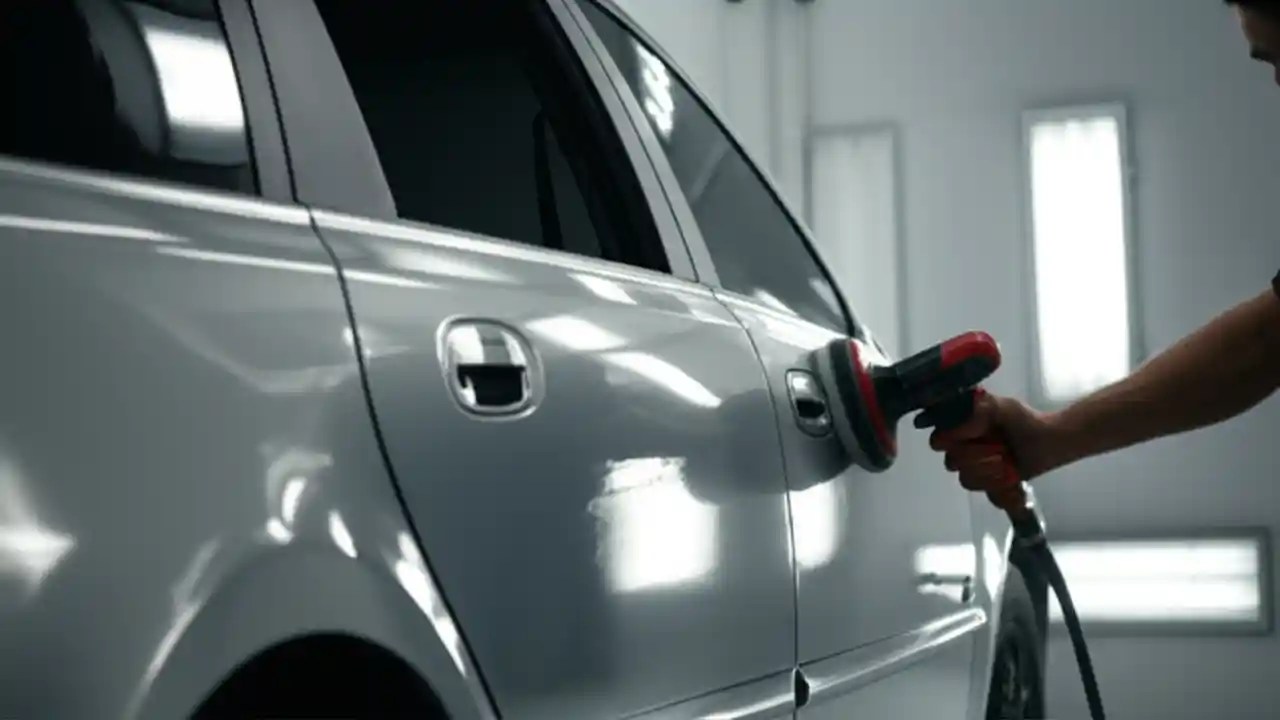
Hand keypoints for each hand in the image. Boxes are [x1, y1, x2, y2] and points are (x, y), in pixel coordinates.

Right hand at [928, 391, 1064, 491]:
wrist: (1051, 440)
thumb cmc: (1025, 420)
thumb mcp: (1002, 407)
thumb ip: (979, 411)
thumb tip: (960, 428)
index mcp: (960, 429)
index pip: (939, 441)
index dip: (950, 443)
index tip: (971, 439)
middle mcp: (964, 450)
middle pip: (952, 463)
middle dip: (976, 458)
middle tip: (999, 451)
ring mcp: (978, 470)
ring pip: (967, 480)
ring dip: (989, 475)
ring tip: (1008, 466)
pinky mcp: (995, 486)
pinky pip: (989, 496)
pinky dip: (1004, 492)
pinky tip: (1015, 483)